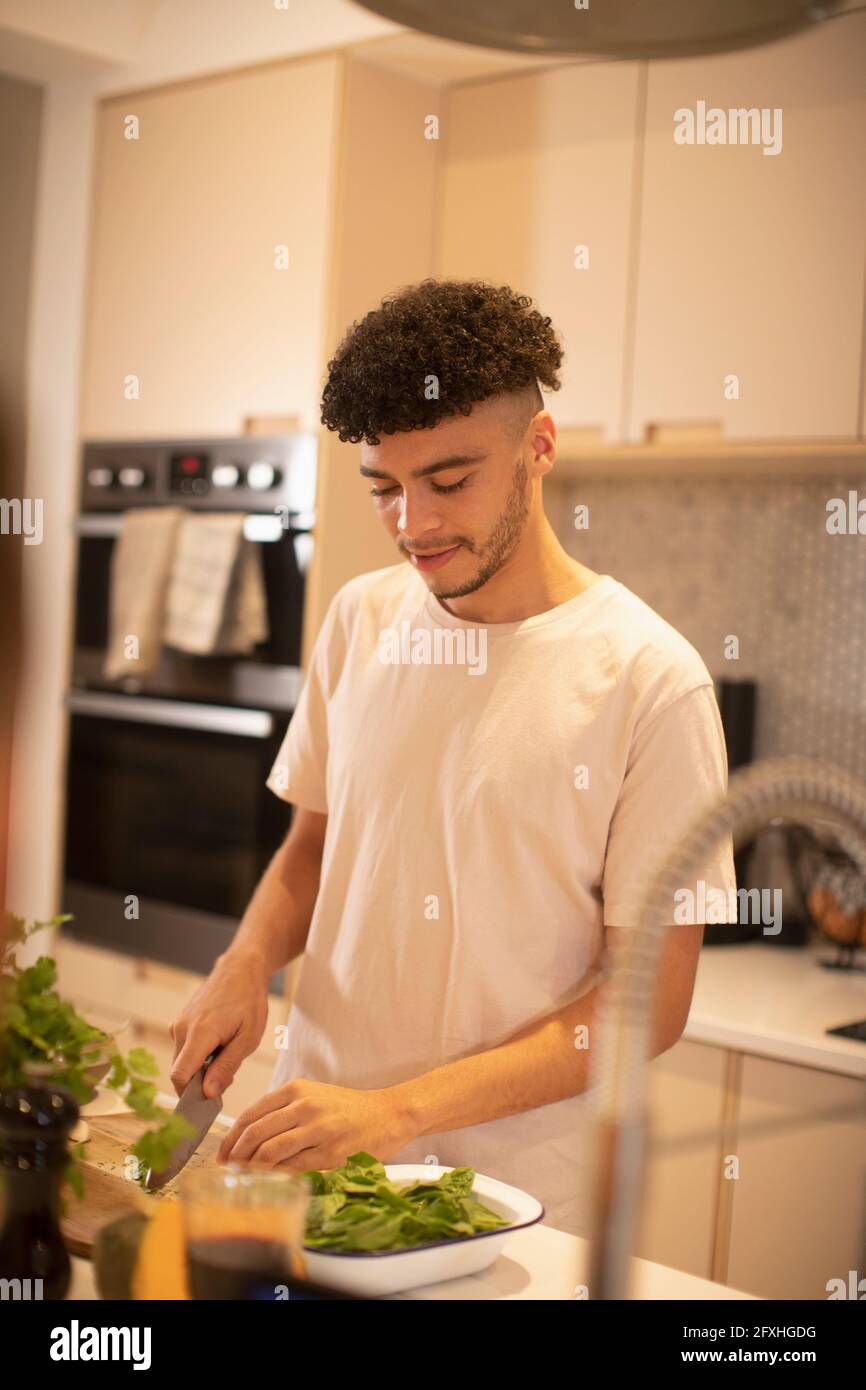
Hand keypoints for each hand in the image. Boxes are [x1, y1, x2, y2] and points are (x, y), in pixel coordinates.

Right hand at [170, 948, 270, 1099]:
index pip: (179, 1075)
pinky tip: (219, 1046)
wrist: (240, 969)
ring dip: (201, 1068)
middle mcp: (182, 1029)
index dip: (189, 1095)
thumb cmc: (249, 1000)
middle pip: (181, 1071)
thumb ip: (227, 1066)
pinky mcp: (180, 1022)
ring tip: (227, 1055)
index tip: (207, 1102)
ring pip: (183, 1061)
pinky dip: (198, 1055)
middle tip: (227, 1077)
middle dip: (200, 1082)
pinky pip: (184, 1049)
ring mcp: (178, 1024)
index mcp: (199, 1033)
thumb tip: (208, 1092)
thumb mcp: (248, 1038)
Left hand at [216, 1078, 415, 1170]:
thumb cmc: (349, 1108)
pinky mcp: (331, 1152)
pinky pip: (294, 1167)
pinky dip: (277, 1176)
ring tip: (244, 1177)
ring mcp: (318, 1129)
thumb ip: (284, 1111)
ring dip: (251, 1167)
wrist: (388, 1114)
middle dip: (235, 1154)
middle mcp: (305, 1106)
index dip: (232, 1136)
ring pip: (271, 1150)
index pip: (252, 1113)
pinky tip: (270, 1181)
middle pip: (256, 1132)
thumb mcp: (314, 1096)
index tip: (222, 1152)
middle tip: (227, 1168)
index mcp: (297, 1089)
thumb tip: (249, 1138)